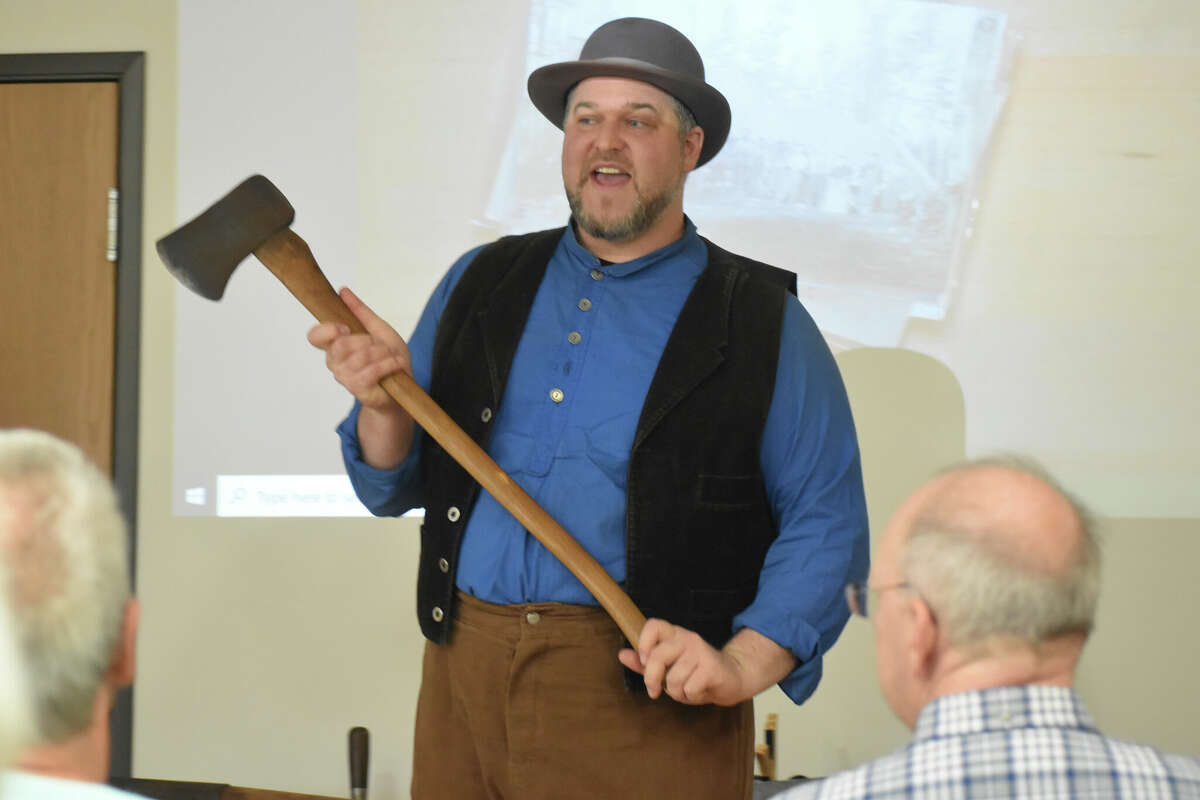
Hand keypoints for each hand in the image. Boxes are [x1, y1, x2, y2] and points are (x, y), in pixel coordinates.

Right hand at [308, 287, 414, 468]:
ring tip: (390, 357)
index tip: (344, 328)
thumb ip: (361, 312)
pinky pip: (371, 371)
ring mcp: (345, 378)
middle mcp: (336, 362)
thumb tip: (343, 291)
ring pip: (360, 356)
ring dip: (382, 353)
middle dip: (368, 340)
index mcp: (336, 345)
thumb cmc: (388, 360)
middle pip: (341, 344)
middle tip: (380, 346)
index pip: (315, 336)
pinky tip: (395, 365)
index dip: (326, 330)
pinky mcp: (358, 390)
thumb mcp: (379, 330)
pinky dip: (388, 364)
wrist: (402, 388)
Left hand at [619, 619, 750, 705]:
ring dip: (676, 692)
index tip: (644, 661)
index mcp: (675, 635)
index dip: (643, 643)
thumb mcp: (669, 668)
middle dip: (651, 680)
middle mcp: (687, 638)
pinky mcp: (711, 667)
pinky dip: (690, 696)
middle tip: (654, 691)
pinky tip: (699, 691)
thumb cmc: (696, 674)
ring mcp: (700, 651)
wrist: (733, 678)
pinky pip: (688, 688)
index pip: (653, 625)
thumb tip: (622, 655)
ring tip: (686, 689)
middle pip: (657, 656)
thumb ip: (645, 663)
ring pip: (673, 678)